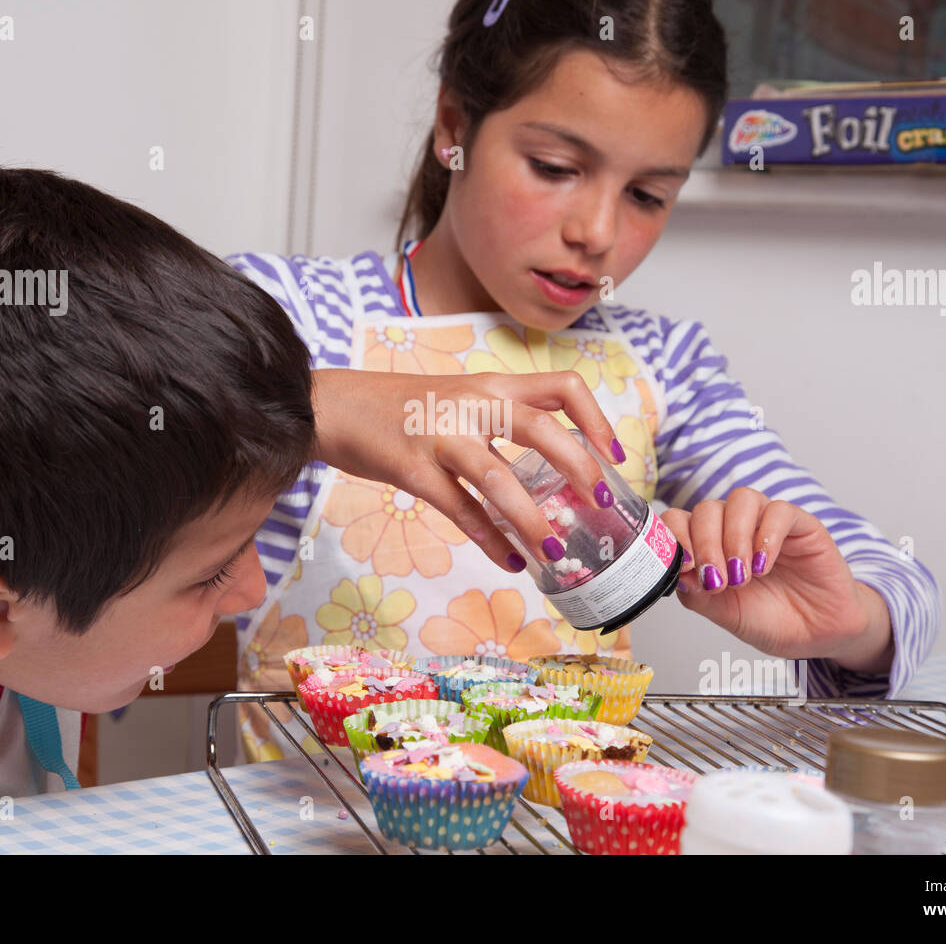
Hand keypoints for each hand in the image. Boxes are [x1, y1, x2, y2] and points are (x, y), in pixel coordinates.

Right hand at [311, 369, 622, 570]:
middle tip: (596, 504)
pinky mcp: (411, 468)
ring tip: (556, 552)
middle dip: (579, 468)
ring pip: (499, 478)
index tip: (614, 457)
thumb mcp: (459, 397)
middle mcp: (472, 403)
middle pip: (541, 429)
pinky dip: (489, 539)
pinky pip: (459, 509)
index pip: (561, 388)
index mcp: (491, 385)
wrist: (332, 405)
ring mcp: (440, 435)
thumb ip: (500, 420)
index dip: (596, 420)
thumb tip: (550, 463)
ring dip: (533, 520)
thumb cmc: (400, 408)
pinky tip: (510, 560)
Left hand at [662, 487, 893, 670]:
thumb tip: (676, 573)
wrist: (815, 634)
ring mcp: (766, 522)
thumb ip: (696, 594)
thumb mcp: (723, 613)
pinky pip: (780, 510)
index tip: (684, 567)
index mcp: (709, 544)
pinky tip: (764, 565)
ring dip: (734, 536)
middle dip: (706, 544)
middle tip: (717, 580)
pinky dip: (766, 536)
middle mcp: (734, 527)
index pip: (679, 519)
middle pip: (707, 509)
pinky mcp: (801, 525)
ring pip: (742, 499)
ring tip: (742, 575)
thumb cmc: (769, 619)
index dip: (675, 537)